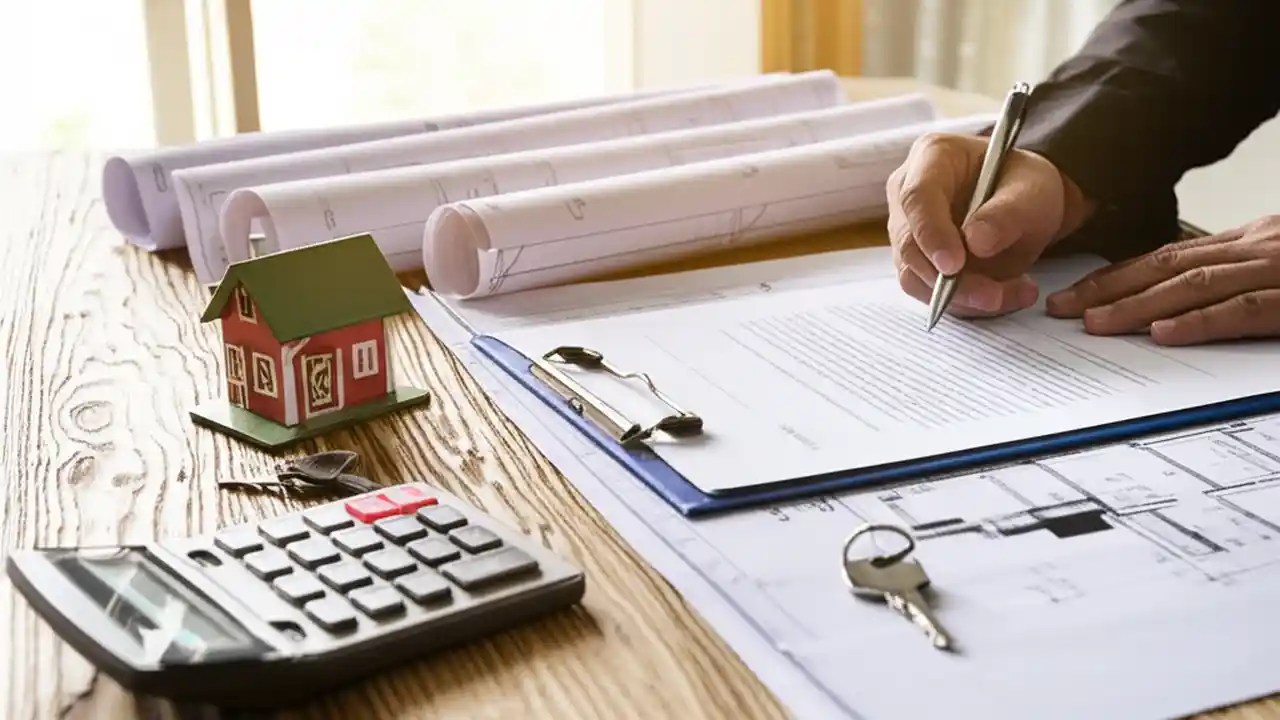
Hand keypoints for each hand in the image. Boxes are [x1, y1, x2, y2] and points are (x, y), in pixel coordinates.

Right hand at [886, 133, 1093, 316]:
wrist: (1024, 205)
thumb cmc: (1024, 185)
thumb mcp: (1033, 190)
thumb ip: (1008, 213)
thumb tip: (977, 243)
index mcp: (932, 157)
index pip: (917, 197)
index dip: (931, 233)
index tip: (954, 266)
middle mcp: (906, 193)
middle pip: (910, 244)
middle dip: (949, 280)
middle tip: (993, 296)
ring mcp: (906, 230)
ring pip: (916, 276)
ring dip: (962, 297)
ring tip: (1016, 293)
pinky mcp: (915, 262)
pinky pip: (929, 292)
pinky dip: (965, 303)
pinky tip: (1003, 295)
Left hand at [1046, 215, 1279, 344]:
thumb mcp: (1278, 263)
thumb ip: (1235, 274)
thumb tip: (1185, 298)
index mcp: (1247, 242)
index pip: (1168, 257)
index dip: (1117, 275)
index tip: (1077, 292)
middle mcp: (1252, 250)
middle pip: (1166, 267)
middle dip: (1108, 288)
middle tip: (1062, 307)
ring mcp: (1272, 271)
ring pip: (1192, 285)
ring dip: (1137, 305)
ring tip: (1093, 323)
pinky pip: (1241, 309)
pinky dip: (1198, 321)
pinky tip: (1161, 333)